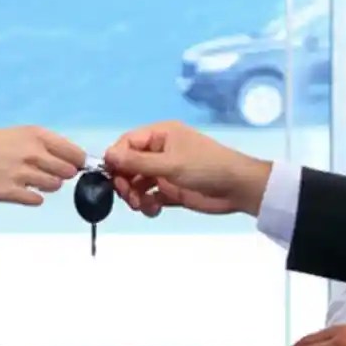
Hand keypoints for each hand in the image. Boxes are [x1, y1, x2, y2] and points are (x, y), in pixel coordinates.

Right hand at [0, 126, 85, 204]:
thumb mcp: (19, 134)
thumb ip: (45, 145)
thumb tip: (74, 160)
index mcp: (36, 135)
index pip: (75, 153)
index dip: (76, 162)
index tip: (72, 165)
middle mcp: (32, 153)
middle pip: (68, 172)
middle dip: (61, 174)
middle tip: (44, 172)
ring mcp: (22, 173)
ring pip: (54, 186)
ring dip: (46, 185)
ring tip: (28, 179)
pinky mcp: (11, 192)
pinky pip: (37, 200)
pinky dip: (33, 197)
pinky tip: (19, 189)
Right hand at [103, 121, 271, 216]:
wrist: (238, 189)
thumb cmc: (205, 167)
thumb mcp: (170, 164)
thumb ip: (137, 162)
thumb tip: (107, 155)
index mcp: (161, 135)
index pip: (127, 143)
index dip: (116, 159)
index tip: (111, 177)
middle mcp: (160, 151)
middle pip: (129, 164)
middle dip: (125, 181)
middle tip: (128, 196)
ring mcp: (165, 171)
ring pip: (137, 182)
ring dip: (134, 195)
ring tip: (141, 205)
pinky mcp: (171, 190)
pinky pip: (149, 196)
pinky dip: (147, 204)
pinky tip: (153, 210)